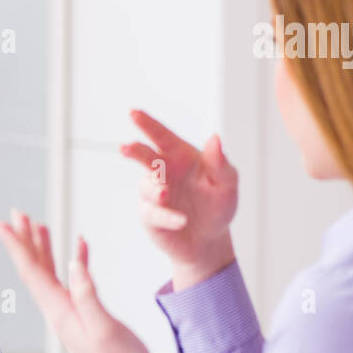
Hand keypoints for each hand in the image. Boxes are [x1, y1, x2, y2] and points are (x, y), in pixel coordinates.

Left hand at [0, 210, 156, 352]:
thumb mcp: (104, 328)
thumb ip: (88, 296)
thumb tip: (75, 265)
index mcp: (59, 311)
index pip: (31, 271)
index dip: (16, 245)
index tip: (1, 223)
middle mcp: (58, 311)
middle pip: (33, 269)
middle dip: (23, 240)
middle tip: (16, 214)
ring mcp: (68, 314)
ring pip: (47, 274)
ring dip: (40, 249)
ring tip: (36, 225)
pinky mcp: (80, 316)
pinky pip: (66, 282)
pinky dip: (66, 262)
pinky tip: (75, 250)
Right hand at [119, 110, 236, 289]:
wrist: (209, 240)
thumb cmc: (218, 205)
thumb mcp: (227, 184)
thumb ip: (220, 163)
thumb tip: (214, 138)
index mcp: (180, 156)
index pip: (162, 136)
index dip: (147, 124)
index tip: (133, 112)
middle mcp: (163, 171)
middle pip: (144, 155)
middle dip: (134, 150)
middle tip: (125, 147)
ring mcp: (154, 193)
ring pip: (146, 186)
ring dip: (154, 189)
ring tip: (164, 194)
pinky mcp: (149, 216)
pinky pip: (153, 213)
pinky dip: (167, 216)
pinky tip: (181, 220)